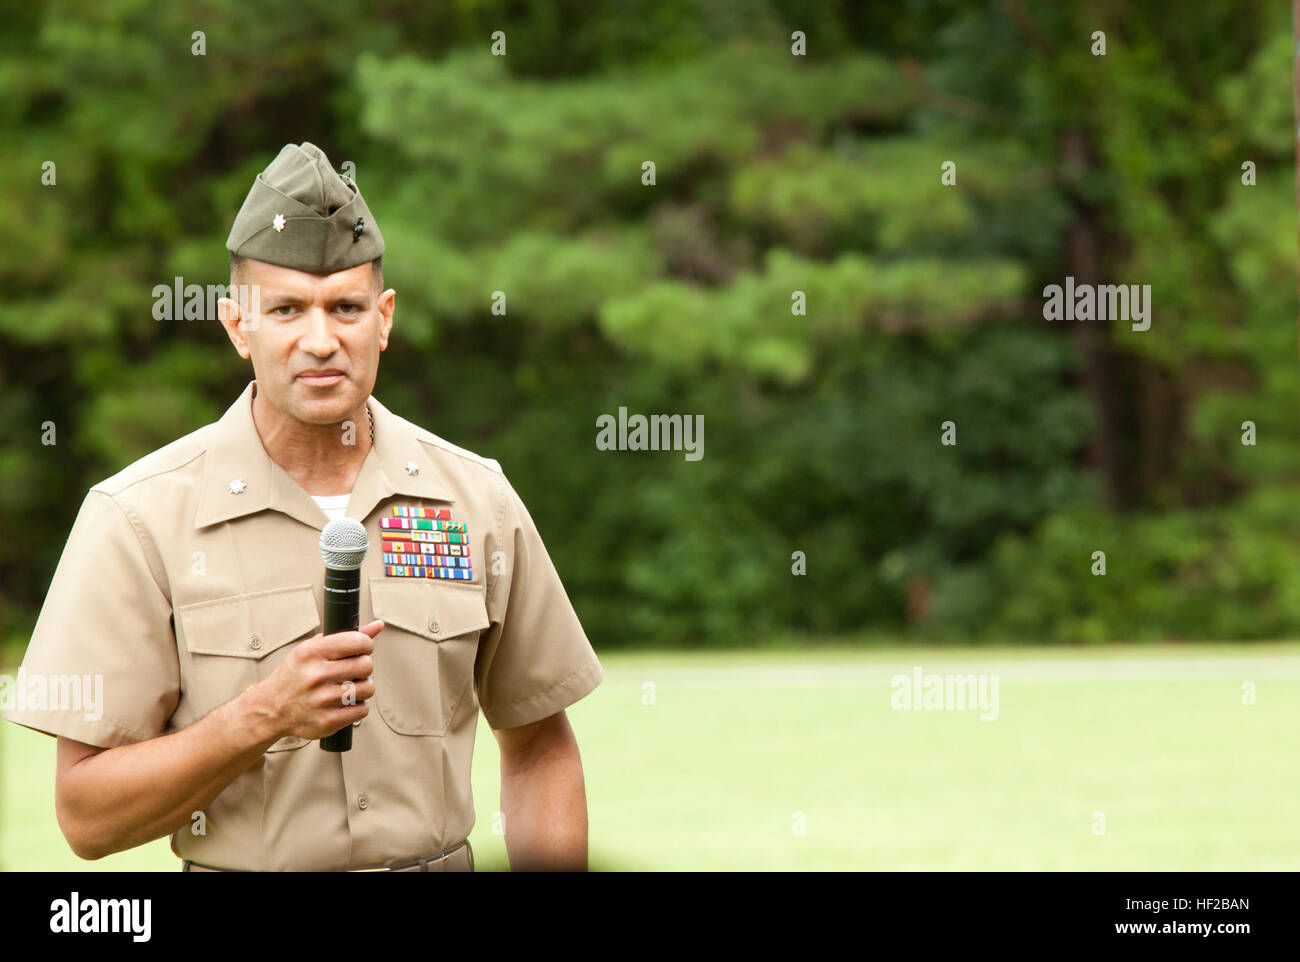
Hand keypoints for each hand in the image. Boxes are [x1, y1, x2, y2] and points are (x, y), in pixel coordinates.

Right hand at [258, 620, 382, 740]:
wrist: (271, 708)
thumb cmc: (296, 674)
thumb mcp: (312, 649)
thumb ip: (346, 636)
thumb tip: (378, 626)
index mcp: (312, 653)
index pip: (358, 642)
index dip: (367, 645)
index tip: (363, 649)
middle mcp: (316, 675)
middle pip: (366, 665)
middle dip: (363, 667)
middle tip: (352, 671)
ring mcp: (322, 700)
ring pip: (368, 688)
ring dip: (362, 688)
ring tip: (347, 687)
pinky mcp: (328, 721)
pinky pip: (362, 710)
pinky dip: (357, 706)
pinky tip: (343, 703)